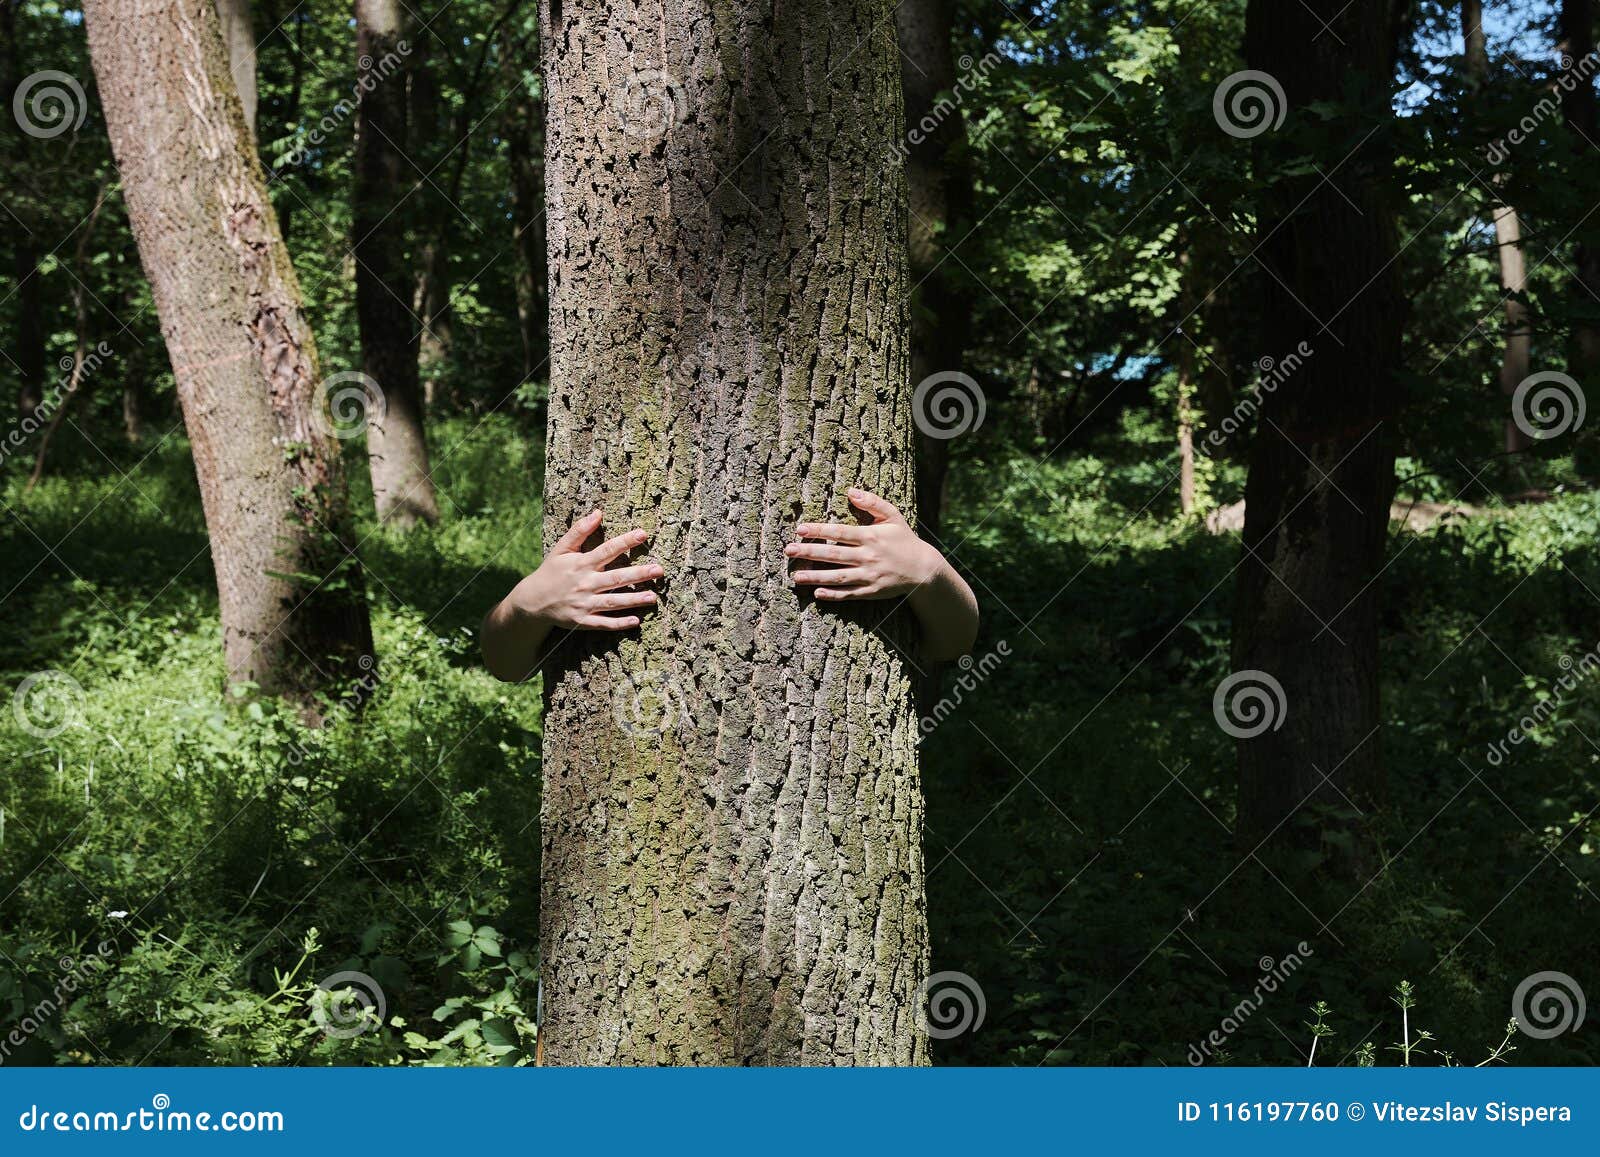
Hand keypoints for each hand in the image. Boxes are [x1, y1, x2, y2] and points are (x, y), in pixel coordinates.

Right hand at [509, 509, 662, 630]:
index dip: (624, 541)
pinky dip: (618, 623)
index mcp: (581, 564)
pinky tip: (635, 621)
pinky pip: (603, 623)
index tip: (643, 534)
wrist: (532, 602)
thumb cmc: (550, 572)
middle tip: (659, 570)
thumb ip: (579, 531)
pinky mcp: (582, 621)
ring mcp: (584, 604)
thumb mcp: (561, 549)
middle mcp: (585, 584)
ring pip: (613, 602)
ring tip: (653, 597)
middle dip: (638, 574)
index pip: (606, 550)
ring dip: (633, 600)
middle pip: (615, 578)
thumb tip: (598, 512)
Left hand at [786, 488, 941, 600]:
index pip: (840, 532)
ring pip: (838, 577)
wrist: (923, 569)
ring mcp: (869, 576)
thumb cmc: (904, 540)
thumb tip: (850, 491)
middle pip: (834, 554)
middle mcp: (868, 556)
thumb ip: (872, 502)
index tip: (800, 529)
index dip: (819, 530)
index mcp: (871, 536)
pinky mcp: (871, 591)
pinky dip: (833, 595)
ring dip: (816, 576)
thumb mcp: (893, 516)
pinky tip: (817, 593)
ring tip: (796, 576)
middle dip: (810, 552)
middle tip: (789, 550)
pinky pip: (849, 594)